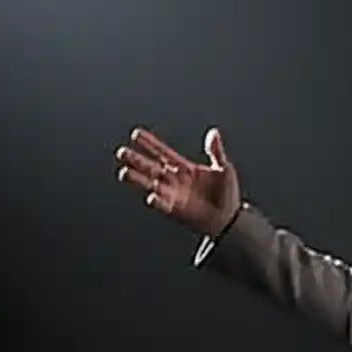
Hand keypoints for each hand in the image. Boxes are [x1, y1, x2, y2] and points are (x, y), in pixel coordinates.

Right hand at [115, 127, 241, 237]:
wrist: (228, 218)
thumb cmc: (226, 193)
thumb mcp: (223, 169)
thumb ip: (216, 152)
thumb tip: (213, 133)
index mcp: (184, 167)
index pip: (163, 153)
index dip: (150, 144)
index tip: (136, 134)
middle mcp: (174, 180)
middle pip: (151, 167)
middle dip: (137, 160)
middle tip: (122, 152)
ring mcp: (173, 195)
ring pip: (151, 185)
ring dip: (138, 179)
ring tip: (123, 173)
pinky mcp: (176, 210)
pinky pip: (163, 205)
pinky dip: (158, 201)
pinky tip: (151, 196)